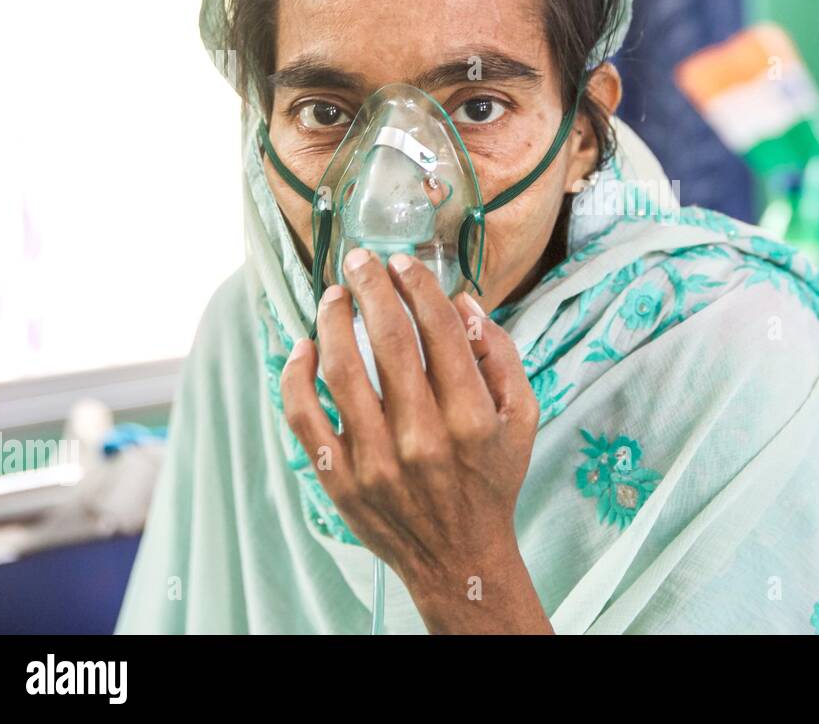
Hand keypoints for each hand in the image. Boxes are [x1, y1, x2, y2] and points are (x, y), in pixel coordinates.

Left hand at [280, 247, 549, 633]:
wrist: (458, 558)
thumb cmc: (491, 479)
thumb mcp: (521, 418)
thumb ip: (500, 356)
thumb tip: (463, 302)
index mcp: (471, 418)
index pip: (439, 330)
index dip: (417, 285)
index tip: (402, 262)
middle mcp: (422, 437)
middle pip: (387, 339)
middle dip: (371, 287)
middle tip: (360, 260)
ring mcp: (375, 460)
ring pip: (340, 369)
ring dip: (333, 320)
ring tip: (334, 296)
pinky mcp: (340, 479)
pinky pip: (304, 415)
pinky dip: (297, 374)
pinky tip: (305, 347)